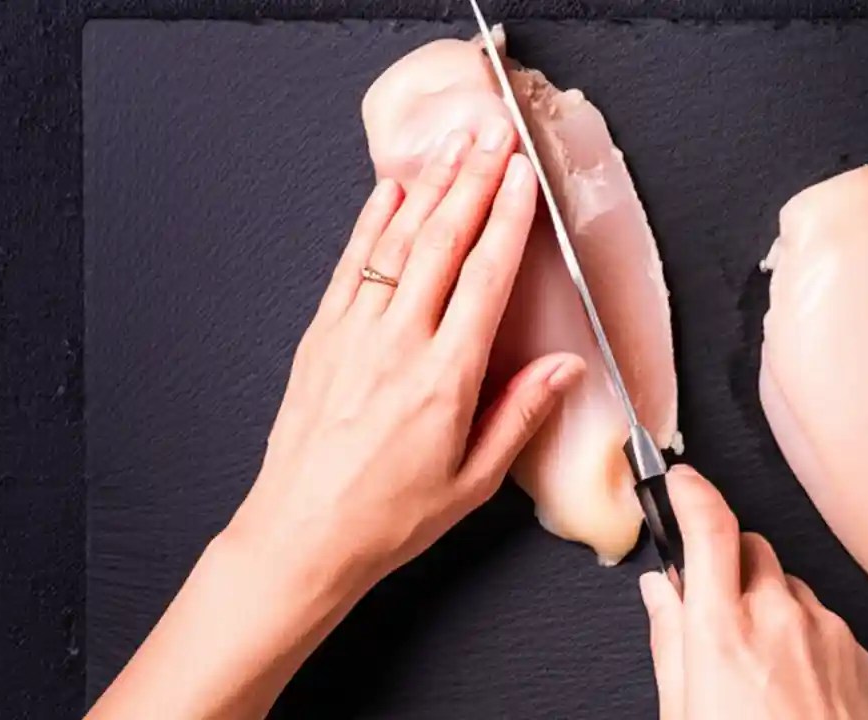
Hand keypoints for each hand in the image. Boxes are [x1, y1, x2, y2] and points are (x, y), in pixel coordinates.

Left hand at [229, 121, 583, 593]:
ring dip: (429, 187)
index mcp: (445, 378)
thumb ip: (521, 414)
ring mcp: (353, 333)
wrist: (302, 535)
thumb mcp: (474, 480)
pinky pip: (351, 264)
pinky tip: (391, 192)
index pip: (486, 277)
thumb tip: (566, 368)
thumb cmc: (387, 516)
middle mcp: (398, 343)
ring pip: (398, 242)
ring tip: (452, 145)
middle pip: (444, 241)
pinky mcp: (321, 335)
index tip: (523, 177)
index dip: (508, 218)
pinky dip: (372, 222)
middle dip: (473, 180)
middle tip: (493, 136)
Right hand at [640, 466, 867, 719]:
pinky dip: (801, 633)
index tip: (677, 481)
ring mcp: (828, 632)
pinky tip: (792, 685)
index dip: (690, 491)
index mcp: (722, 632)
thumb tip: (659, 592)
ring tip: (754, 665)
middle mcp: (779, 618)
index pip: (709, 526)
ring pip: (788, 585)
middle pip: (749, 548)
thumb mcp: (683, 715)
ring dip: (765, 602)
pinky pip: (823, 619)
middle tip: (709, 606)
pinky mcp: (862, 653)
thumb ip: (670, 642)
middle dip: (724, 562)